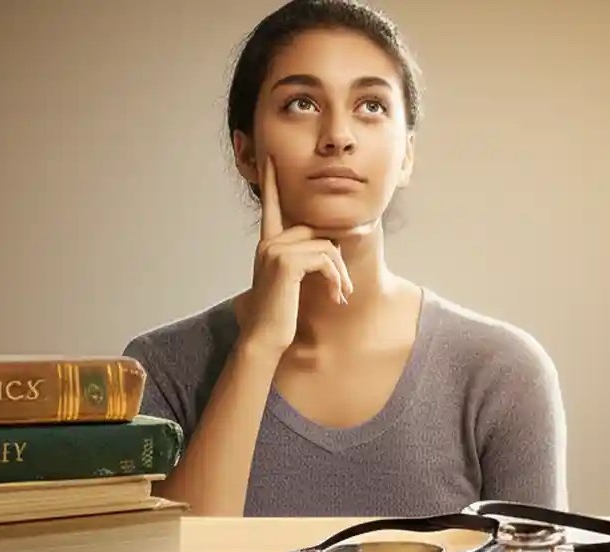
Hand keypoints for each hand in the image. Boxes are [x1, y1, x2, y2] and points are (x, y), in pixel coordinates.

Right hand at [239, 155, 353, 354]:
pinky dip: (337, 278)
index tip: (270, 157)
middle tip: (344, 288)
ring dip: (340, 273)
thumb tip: (332, 244)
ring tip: (340, 295)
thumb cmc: (280, 314)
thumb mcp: (292, 280)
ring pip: (327, 245)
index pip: (270, 204)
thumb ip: (304, 258)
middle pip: (318, 230)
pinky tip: (335, 297)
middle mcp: (269, 242)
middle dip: (338, 257)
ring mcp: (275, 250)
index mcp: (268, 243)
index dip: (270, 181)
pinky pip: (326, 258)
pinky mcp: (286, 262)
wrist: (265, 338)